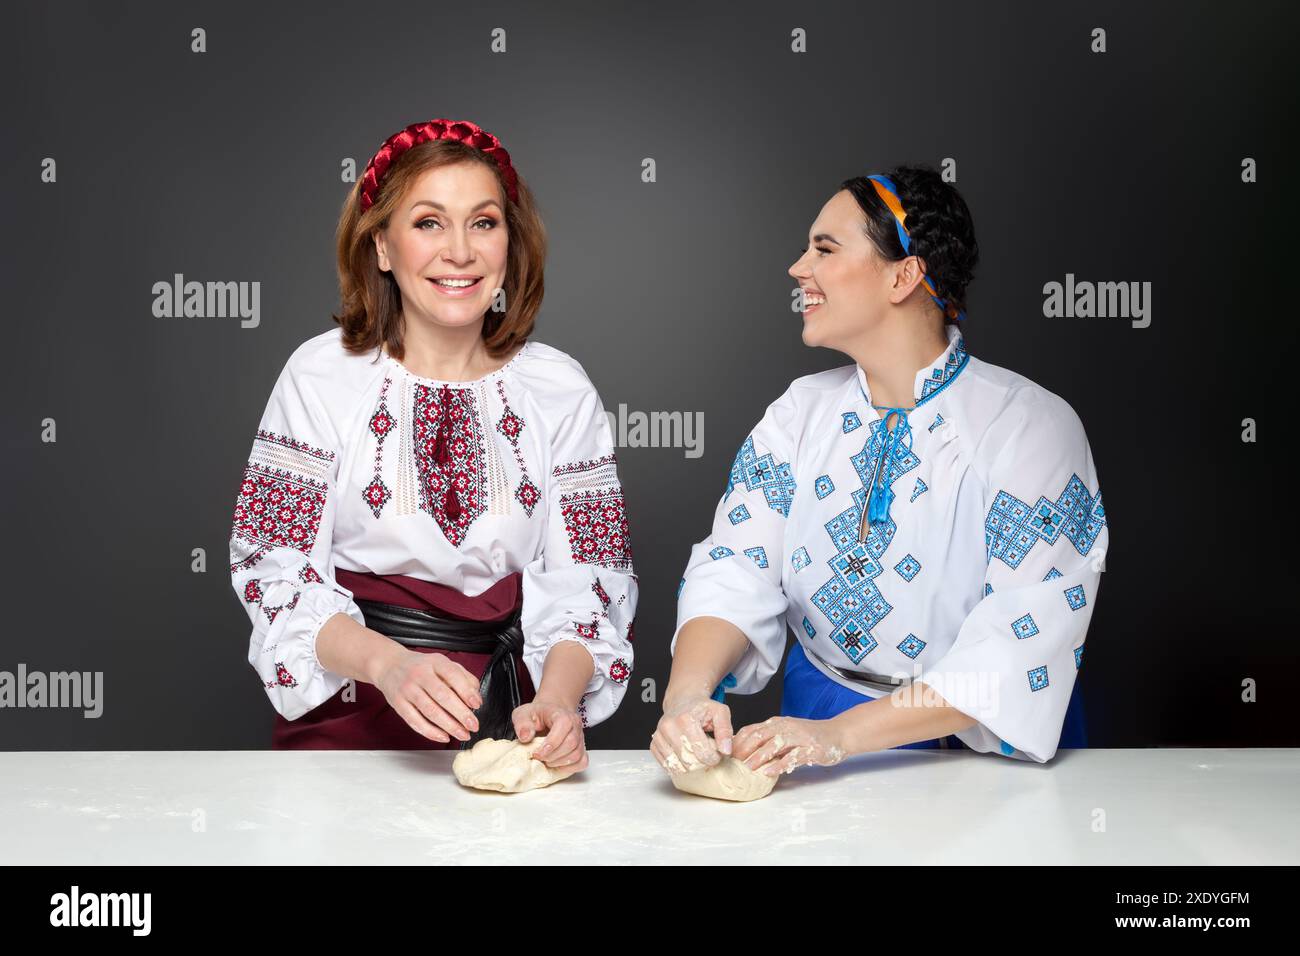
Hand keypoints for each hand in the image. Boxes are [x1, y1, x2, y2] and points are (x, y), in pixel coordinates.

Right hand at [372, 647, 481, 743]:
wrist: (389, 665)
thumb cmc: (421, 667)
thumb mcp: (443, 664)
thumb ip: (463, 677)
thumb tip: (476, 698)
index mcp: (435, 662)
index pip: (453, 675)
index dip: (466, 691)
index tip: (476, 705)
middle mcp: (420, 674)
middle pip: (442, 696)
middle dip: (461, 713)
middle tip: (473, 725)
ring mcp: (407, 689)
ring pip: (430, 711)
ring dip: (449, 726)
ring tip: (462, 734)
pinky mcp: (398, 704)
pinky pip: (415, 721)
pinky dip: (430, 732)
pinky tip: (443, 736)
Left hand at [512, 697, 587, 770]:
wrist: (548, 716)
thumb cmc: (537, 716)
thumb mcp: (523, 714)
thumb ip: (522, 724)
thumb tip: (525, 737)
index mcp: (563, 714)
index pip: (564, 726)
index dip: (551, 743)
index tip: (536, 753)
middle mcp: (575, 726)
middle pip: (571, 744)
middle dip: (552, 756)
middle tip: (539, 758)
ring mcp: (580, 739)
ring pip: (576, 755)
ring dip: (559, 763)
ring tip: (546, 760)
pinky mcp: (581, 750)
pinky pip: (582, 762)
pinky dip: (569, 768)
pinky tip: (556, 765)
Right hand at [650, 695, 733, 774]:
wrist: (683, 702)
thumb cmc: (702, 709)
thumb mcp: (720, 713)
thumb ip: (725, 731)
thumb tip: (725, 750)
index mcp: (685, 719)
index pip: (703, 753)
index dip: (714, 758)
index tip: (717, 753)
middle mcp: (668, 727)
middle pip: (689, 762)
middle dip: (702, 763)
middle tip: (708, 753)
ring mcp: (658, 736)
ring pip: (677, 766)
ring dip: (690, 766)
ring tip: (697, 753)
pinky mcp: (653, 745)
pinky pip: (666, 765)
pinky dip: (679, 765)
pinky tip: (686, 756)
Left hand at [732, 716, 846, 776]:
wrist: (838, 734)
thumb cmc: (809, 736)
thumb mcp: (786, 733)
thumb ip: (769, 739)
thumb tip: (745, 750)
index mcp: (777, 723)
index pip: (752, 729)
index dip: (738, 741)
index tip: (727, 752)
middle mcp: (786, 727)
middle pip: (760, 735)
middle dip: (744, 748)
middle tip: (733, 761)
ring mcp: (799, 737)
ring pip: (775, 744)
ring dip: (759, 756)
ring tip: (747, 767)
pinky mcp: (811, 749)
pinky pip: (792, 757)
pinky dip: (779, 764)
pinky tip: (768, 771)